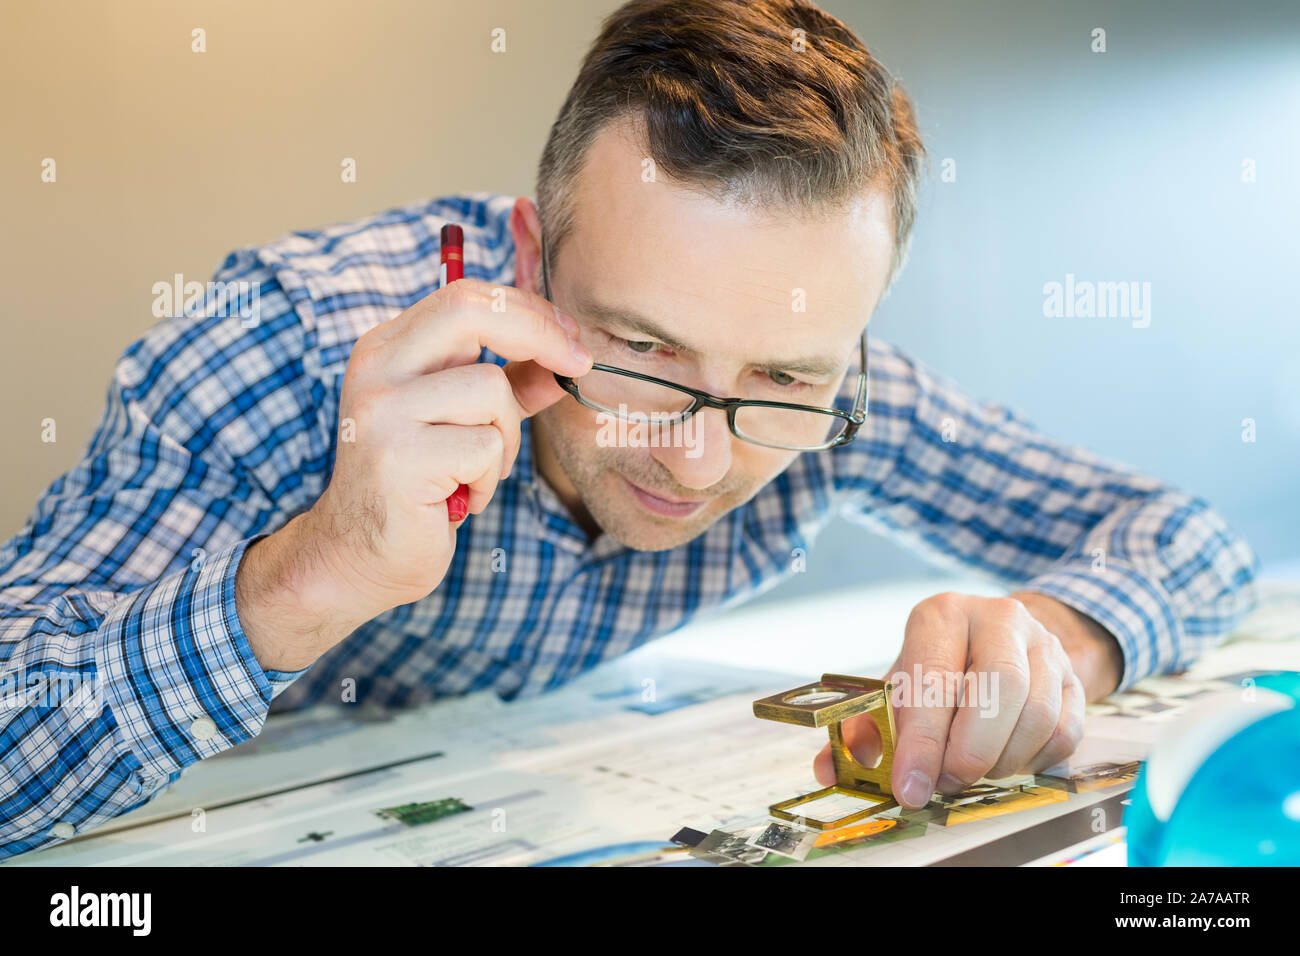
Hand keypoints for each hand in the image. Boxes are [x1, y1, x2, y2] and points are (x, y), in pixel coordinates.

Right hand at [236, 279, 591, 670]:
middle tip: (578, 365)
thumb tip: (568, 358)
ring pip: (490, 389)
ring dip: (507, 439)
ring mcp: (380, 410)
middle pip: (471, 312)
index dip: (530, 311)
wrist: (358, 558)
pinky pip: (484, 446)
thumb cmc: (418, 488)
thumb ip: (511, 385)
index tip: (572, 341)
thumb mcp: (467, 423)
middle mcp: (376, 368)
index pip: (466, 296)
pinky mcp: (396, 456)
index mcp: (387, 348)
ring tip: (477, 473)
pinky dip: (488, 478)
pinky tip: (459, 498)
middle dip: (540, 334)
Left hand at [813, 592, 1117, 808]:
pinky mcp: (1074, 676)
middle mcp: (998, 618)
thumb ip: (864, 729)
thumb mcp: (897, 687)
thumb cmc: (939, 670)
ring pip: (1036, 714)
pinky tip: (1006, 762)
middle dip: (970, 751)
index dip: (921, 739)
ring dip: (1002, 761)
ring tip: (971, 773)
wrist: (999, 641)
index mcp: (942, 615)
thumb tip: (830, 770)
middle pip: (999, 688)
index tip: (910, 785)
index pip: (934, 676)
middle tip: (947, 784)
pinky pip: (1065, 731)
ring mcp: (1044, 644)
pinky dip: (1034, 761)